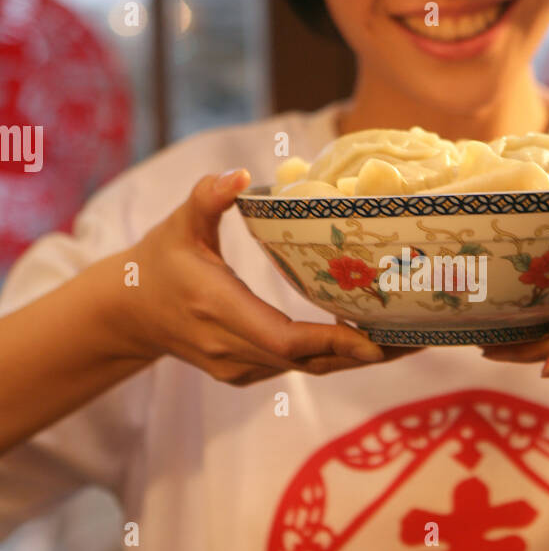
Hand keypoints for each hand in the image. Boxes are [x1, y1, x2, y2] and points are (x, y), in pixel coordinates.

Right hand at [105, 169, 416, 383]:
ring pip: (308, 369)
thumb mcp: (178, 223)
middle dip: (364, 353)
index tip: (374, 339)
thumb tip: (240, 176)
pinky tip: (371, 341)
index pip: (284, 338)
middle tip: (416, 337)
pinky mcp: (245, 373)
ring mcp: (239, 368)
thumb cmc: (159, 261)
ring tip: (407, 341)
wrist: (130, 314)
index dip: (331, 342)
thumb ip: (207, 198)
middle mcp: (231, 348)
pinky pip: (297, 368)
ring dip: (356, 358)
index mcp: (218, 310)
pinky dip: (333, 357)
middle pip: (309, 360)